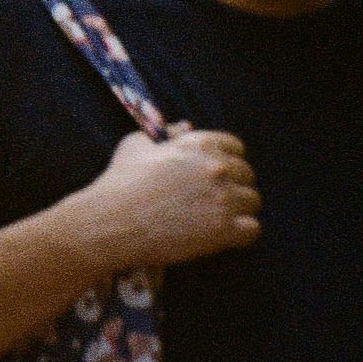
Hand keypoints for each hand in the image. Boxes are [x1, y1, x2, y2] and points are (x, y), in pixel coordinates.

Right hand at [90, 122, 260, 274]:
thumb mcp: (135, 145)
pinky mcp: (224, 230)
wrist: (110, 223)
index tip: (215, 175)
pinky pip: (253, 229)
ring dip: (238, 209)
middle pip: (247, 175)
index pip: (236, 148)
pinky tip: (223, 235)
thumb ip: (165, 133)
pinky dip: (241, 233)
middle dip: (233, 186)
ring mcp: (223, 199)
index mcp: (199, 144)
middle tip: (213, 200)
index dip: (227, 161)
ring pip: (252, 201)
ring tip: (216, 218)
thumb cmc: (119, 183)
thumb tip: (184, 127)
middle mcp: (217, 168)